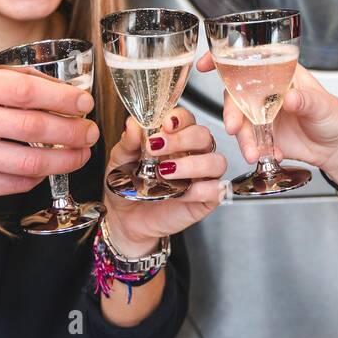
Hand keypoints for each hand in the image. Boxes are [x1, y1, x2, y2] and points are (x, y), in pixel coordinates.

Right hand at [0, 64, 98, 201]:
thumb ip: (16, 80)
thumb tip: (66, 91)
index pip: (26, 91)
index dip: (63, 98)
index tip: (85, 103)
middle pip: (32, 127)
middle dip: (72, 131)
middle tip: (91, 131)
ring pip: (28, 162)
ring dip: (65, 159)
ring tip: (81, 153)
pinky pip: (15, 184)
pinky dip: (39, 176)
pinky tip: (48, 167)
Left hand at [103, 107, 227, 254]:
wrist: (124, 218)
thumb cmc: (127, 183)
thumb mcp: (121, 159)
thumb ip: (129, 141)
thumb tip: (133, 124)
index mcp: (175, 137)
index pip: (187, 119)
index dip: (179, 118)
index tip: (164, 124)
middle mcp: (192, 153)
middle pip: (204, 136)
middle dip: (182, 139)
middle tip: (156, 148)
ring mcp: (201, 176)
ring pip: (216, 161)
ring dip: (193, 164)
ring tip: (165, 172)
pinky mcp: (206, 199)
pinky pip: (217, 190)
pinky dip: (200, 190)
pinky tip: (179, 193)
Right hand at [195, 53, 337, 186]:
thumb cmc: (336, 119)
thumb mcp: (325, 106)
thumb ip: (307, 101)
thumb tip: (290, 97)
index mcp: (282, 74)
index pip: (251, 60)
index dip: (226, 59)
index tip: (207, 63)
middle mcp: (268, 92)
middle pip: (237, 94)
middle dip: (230, 111)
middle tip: (233, 127)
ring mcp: (263, 114)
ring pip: (241, 121)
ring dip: (243, 138)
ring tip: (254, 153)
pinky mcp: (264, 136)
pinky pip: (250, 142)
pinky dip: (257, 150)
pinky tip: (272, 155)